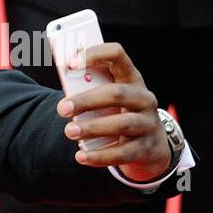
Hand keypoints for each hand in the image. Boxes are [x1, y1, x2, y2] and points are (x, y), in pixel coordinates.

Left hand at [56, 42, 172, 181]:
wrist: (150, 146)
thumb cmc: (118, 115)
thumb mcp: (108, 100)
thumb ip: (88, 93)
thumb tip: (62, 98)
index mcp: (131, 79)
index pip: (117, 55)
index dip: (94, 55)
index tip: (70, 63)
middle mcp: (144, 99)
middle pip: (117, 94)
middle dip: (87, 101)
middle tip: (62, 109)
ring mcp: (148, 124)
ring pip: (123, 124)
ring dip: (93, 128)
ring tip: (69, 132)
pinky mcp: (146, 149)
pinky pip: (123, 153)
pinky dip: (100, 156)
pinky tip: (81, 157)